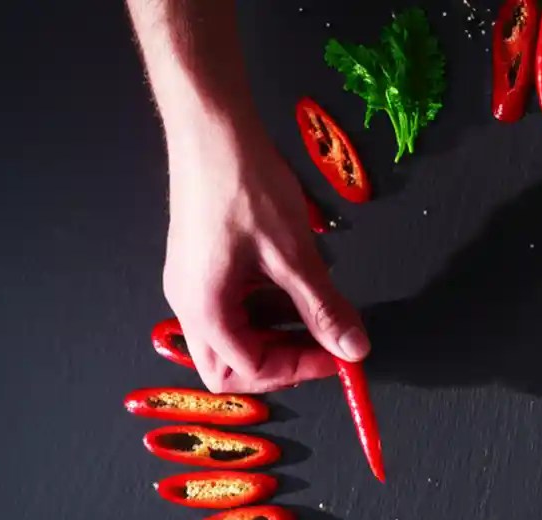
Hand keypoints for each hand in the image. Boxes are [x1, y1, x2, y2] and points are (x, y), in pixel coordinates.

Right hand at [162, 126, 368, 393]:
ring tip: (318, 309)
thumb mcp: (294, 255)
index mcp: (203, 311)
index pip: (248, 371)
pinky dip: (267, 304)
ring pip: (235, 334)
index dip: (298, 369)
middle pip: (232, 364)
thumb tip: (353, 349)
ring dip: (278, 331)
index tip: (340, 355)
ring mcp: (192, 283)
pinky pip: (233, 303)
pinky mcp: (202, 263)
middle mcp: (188, 304)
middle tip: (323, 343)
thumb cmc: (245, 185)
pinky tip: (297, 284)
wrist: (212, 127)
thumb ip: (324, 308)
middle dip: (281, 361)